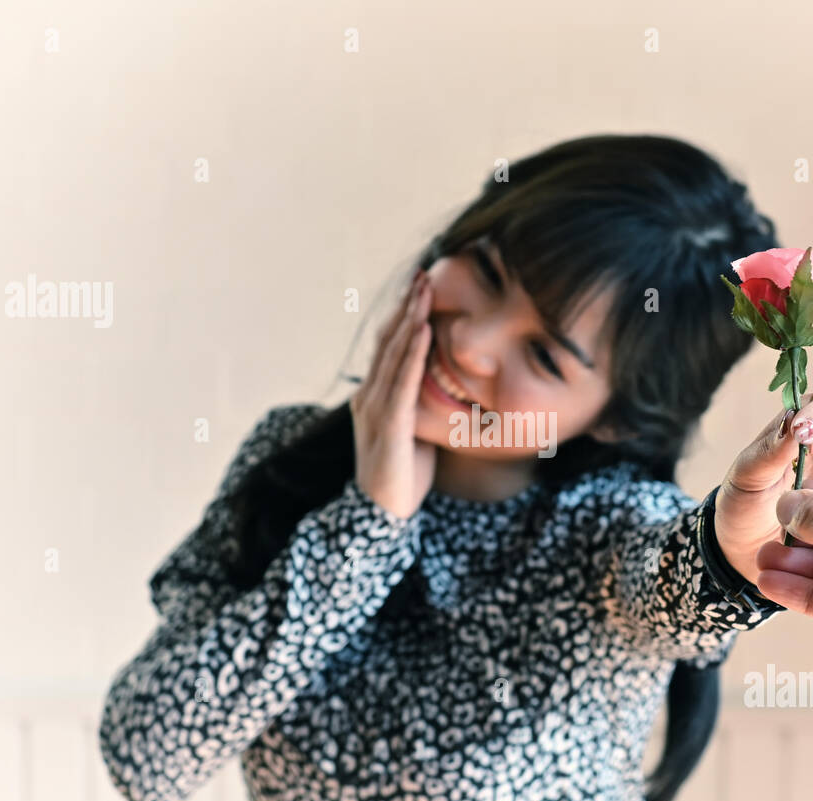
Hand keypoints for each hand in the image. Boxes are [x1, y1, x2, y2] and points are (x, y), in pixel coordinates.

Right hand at [350, 269, 436, 519]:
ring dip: (410, 319)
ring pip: (394, 355)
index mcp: (372, 397)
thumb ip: (419, 407)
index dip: (402, 315)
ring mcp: (376, 410)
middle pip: (388, 341)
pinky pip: (402, 383)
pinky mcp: (391, 426)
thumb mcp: (412, 433)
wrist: (381, 516)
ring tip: (424, 290)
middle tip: (423, 273)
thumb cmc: (402, 477)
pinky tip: (423, 331)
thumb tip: (443, 387)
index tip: (419, 287)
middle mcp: (369, 397)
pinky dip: (413, 355)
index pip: (387, 347)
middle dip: (406, 306)